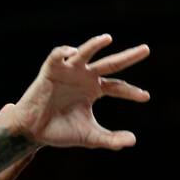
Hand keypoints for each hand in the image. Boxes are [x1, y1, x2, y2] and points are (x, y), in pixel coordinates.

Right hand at [0, 112, 36, 179]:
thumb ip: (20, 163)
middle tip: (25, 107)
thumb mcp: (7, 176)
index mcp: (3, 156)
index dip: (25, 129)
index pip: (17, 139)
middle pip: (6, 131)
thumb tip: (34, 149)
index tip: (33, 118)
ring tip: (8, 107)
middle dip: (16, 120)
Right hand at [16, 34, 149, 148]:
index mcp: (94, 90)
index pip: (118, 87)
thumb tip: (133, 141)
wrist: (32, 132)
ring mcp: (69, 71)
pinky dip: (65, 51)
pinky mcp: (51, 69)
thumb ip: (111, 140)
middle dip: (128, 57)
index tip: (145, 97)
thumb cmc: (59, 131)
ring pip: (85, 52)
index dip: (132, 92)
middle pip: (111, 63)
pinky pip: (59, 55)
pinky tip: (73, 53)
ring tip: (107, 39)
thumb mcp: (89, 136)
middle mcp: (84, 77)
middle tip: (146, 50)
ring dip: (95, 44)